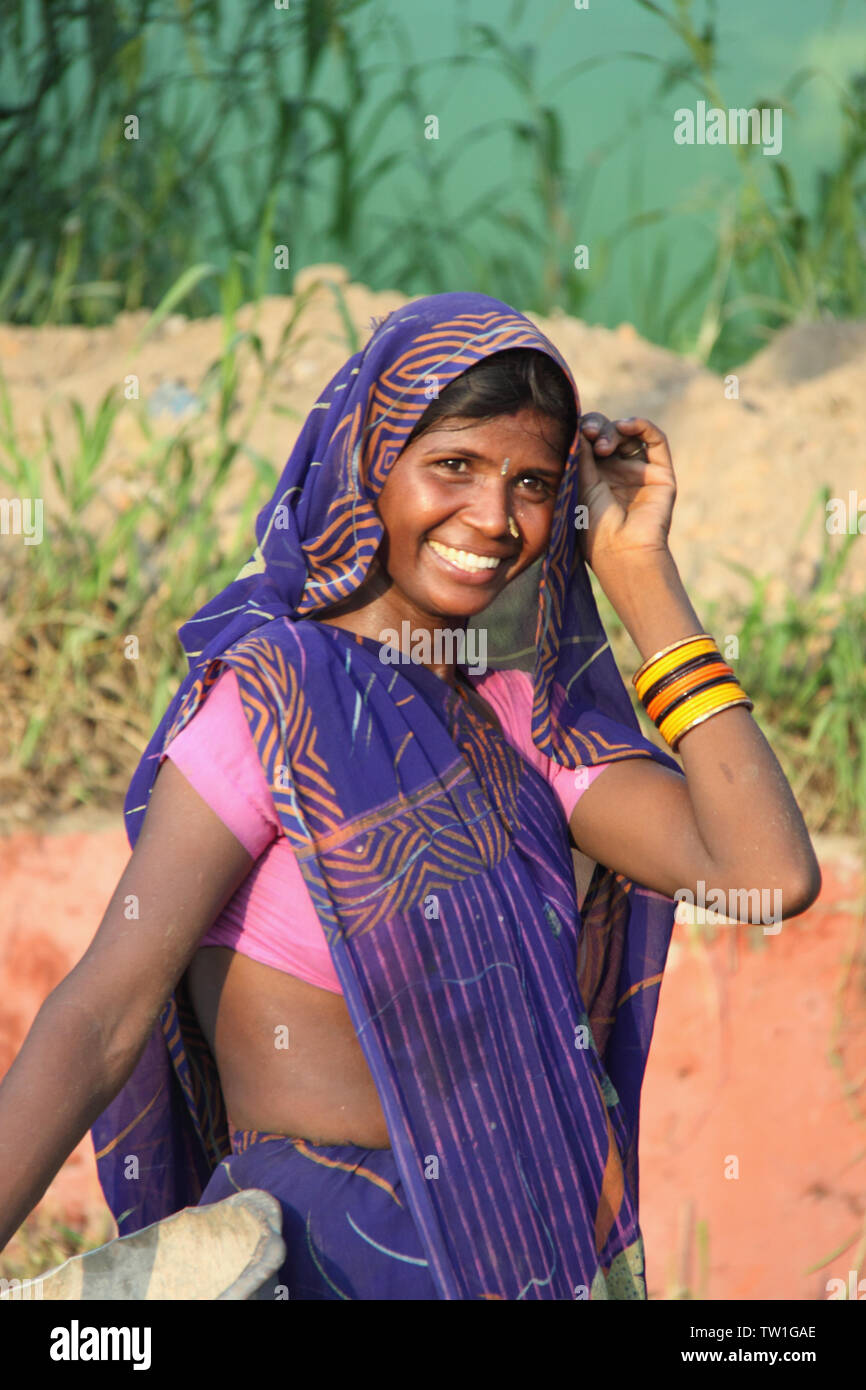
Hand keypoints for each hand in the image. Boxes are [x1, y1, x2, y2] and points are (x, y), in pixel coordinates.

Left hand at [575, 412, 675, 573]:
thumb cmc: (594, 526)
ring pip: (630, 434)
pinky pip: (656, 441)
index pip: (589, 441)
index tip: (576, 433)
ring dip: (614, 430)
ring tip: (603, 445)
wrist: (621, 551)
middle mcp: (616, 472)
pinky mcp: (660, 474)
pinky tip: (626, 425)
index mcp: (593, 476)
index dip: (583, 430)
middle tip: (589, 436)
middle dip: (597, 428)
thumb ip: (581, 453)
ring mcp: (639, 472)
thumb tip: (579, 422)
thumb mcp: (579, 484)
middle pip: (608, 433)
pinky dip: (642, 426)